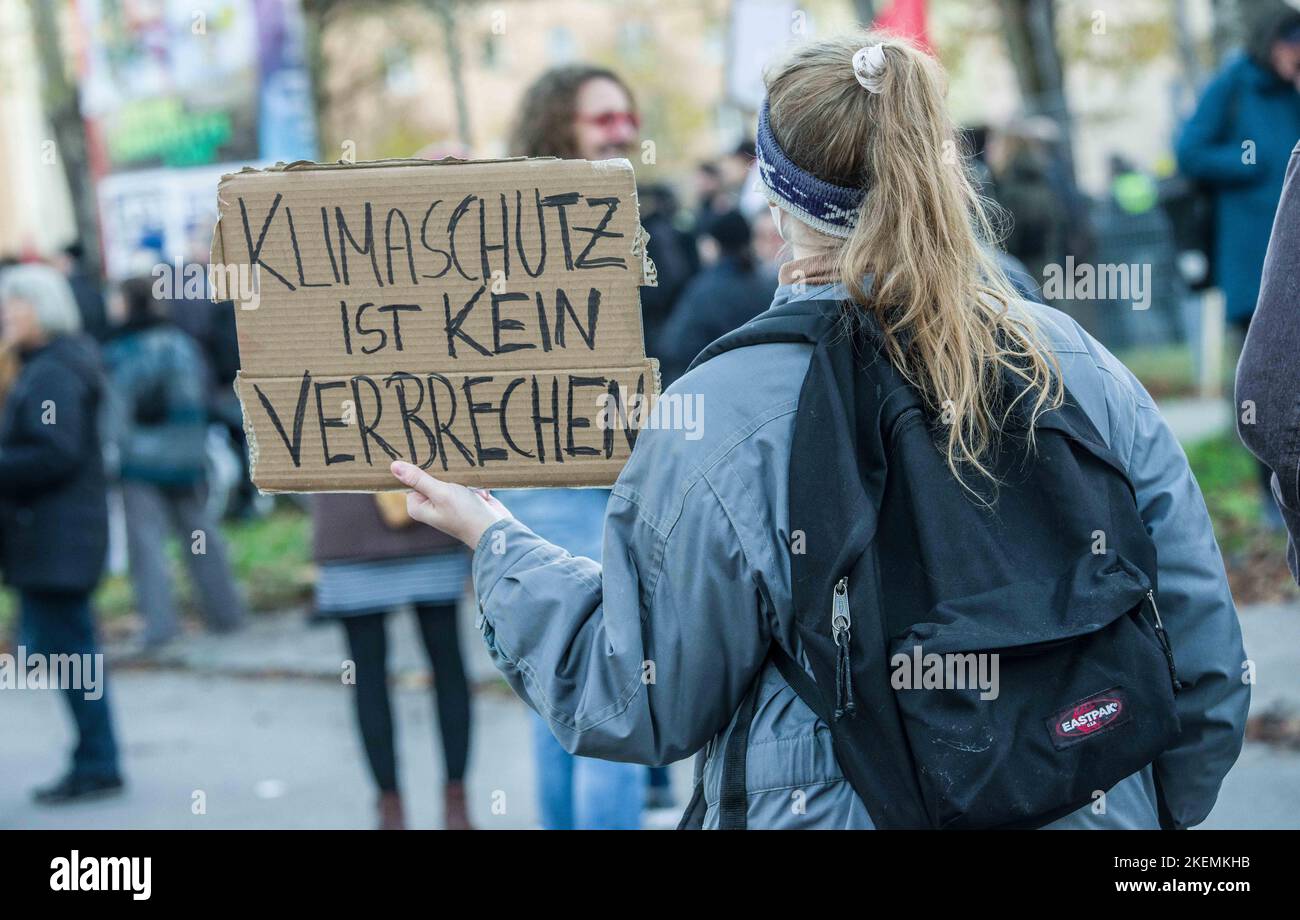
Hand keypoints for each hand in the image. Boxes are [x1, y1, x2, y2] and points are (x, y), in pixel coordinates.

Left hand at [390, 461, 510, 548]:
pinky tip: (479, 495)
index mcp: (418, 506)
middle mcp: (430, 505)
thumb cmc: (466, 515)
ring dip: (461, 478)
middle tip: (453, 475)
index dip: (418, 467)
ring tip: (469, 488)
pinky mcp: (463, 499)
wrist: (496, 530)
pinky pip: (464, 482)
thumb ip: (418, 479)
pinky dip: (472, 484)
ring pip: (450, 476)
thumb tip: (393, 466)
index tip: (427, 457)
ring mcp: (447, 502)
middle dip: (444, 472)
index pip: (410, 479)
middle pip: (430, 475)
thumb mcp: (441, 493)